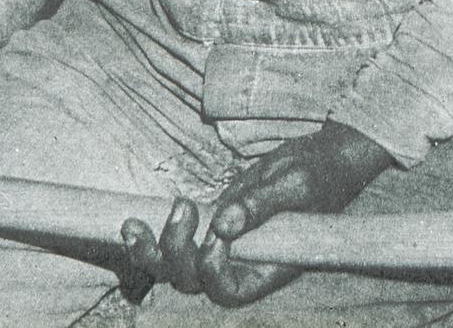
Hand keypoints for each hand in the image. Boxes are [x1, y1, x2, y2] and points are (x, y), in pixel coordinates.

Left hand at [120, 121, 393, 306]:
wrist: (321, 160)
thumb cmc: (317, 175)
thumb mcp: (296, 184)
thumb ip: (262, 204)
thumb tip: (224, 224)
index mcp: (267, 269)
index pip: (227, 291)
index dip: (212, 270)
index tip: (217, 232)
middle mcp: (240, 266)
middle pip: (192, 283)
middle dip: (174, 253)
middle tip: (182, 206)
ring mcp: (222, 246)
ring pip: (174, 270)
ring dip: (150, 253)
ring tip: (131, 225)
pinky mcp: (210, 224)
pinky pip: (174, 243)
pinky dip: (151, 237)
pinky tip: (131, 222)